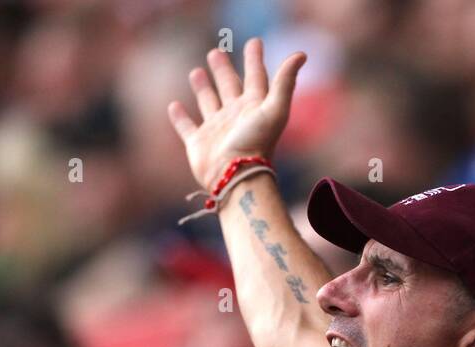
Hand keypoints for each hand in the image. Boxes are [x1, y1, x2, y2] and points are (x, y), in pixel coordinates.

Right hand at [168, 37, 305, 194]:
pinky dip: (179, 117)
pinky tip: (173, 106)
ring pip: (208, 103)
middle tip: (216, 52)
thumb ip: (285, 81)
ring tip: (196, 72)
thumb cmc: (256, 143)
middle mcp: (235, 116)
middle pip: (229, 87)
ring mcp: (216, 129)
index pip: (256, 77)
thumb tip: (301, 53)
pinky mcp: (198, 143)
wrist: (236, 177)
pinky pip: (186, 127)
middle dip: (223, 70)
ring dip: (202, 88)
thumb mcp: (274, 109)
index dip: (255, 60)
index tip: (254, 42)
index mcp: (254, 107)